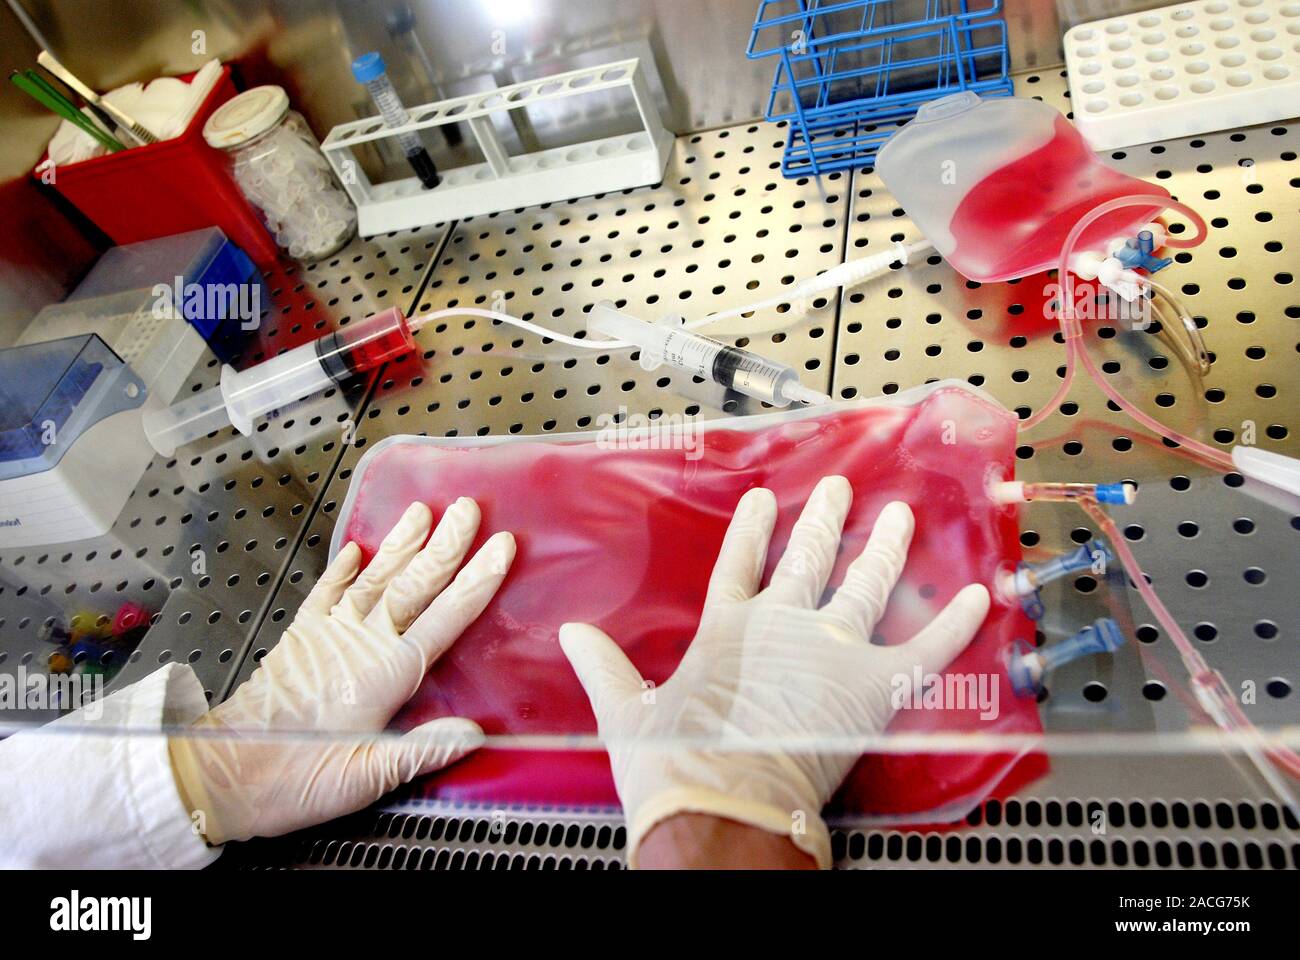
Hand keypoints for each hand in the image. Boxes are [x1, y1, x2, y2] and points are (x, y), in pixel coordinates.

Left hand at [169, 499, 514, 844]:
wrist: (219, 772)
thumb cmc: (292, 781)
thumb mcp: (363, 780)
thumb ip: (419, 752)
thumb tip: (473, 732)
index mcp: (382, 675)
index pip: (443, 618)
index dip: (475, 582)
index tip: (499, 548)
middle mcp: (358, 644)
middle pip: (412, 585)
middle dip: (445, 545)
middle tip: (467, 508)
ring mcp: (327, 635)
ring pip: (374, 579)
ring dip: (400, 544)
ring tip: (422, 511)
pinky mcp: (299, 639)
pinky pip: (325, 594)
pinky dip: (341, 569)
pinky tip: (355, 549)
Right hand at [560, 475, 989, 867]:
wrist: (720, 804)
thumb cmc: (675, 764)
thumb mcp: (624, 712)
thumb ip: (603, 668)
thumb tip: (569, 635)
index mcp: (727, 629)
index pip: (742, 565)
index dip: (754, 531)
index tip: (765, 501)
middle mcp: (782, 625)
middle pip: (809, 558)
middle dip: (826, 519)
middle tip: (841, 489)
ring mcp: (831, 649)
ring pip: (867, 583)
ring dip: (886, 547)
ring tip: (900, 516)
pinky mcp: (872, 684)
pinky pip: (925, 648)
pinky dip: (955, 622)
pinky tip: (980, 596)